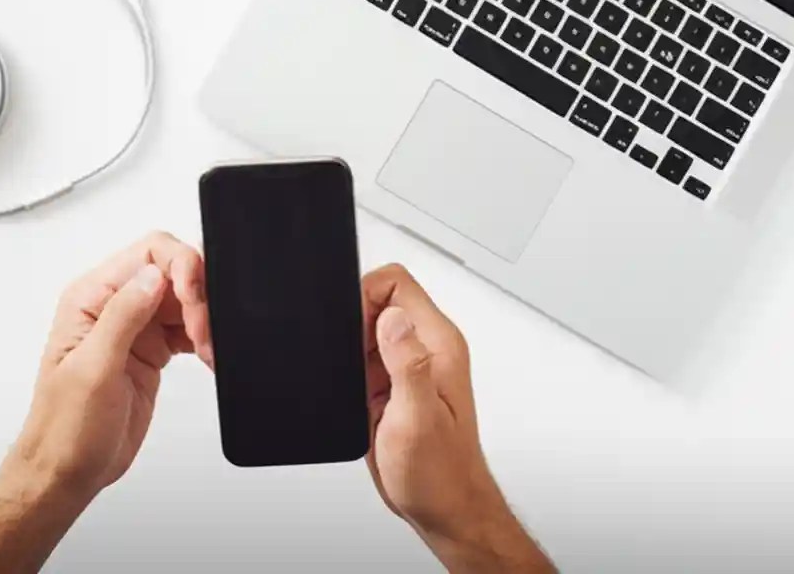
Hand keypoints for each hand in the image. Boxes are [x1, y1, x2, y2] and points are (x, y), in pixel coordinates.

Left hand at [0, 233, 208, 573]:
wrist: (67, 471)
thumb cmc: (64, 429)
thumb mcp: (92, 370)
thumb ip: (123, 316)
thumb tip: (153, 274)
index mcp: (90, 298)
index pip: (147, 252)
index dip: (181, 265)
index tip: (196, 298)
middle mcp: (113, 306)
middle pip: (172, 270)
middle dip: (199, 295)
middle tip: (204, 332)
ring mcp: (134, 328)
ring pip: (185, 299)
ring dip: (205, 319)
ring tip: (208, 351)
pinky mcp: (151, 351)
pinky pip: (187, 328)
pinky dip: (205, 339)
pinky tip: (208, 357)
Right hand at [363, 265, 552, 573]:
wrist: (445, 509)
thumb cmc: (440, 474)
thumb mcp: (418, 418)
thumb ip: (406, 363)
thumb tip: (392, 318)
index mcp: (438, 344)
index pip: (396, 283)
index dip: (364, 294)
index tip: (349, 325)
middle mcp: (424, 350)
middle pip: (376, 301)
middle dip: (351, 324)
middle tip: (353, 364)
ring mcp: (407, 367)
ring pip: (365, 330)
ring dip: (349, 351)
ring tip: (358, 387)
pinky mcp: (391, 386)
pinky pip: (361, 359)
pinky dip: (349, 371)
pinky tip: (356, 399)